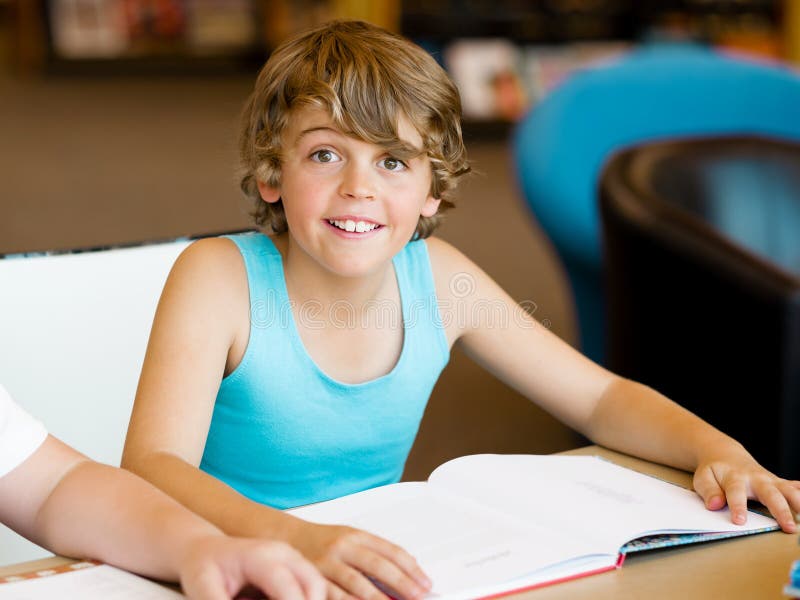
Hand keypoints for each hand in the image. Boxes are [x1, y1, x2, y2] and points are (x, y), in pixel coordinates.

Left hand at [178, 536, 325, 599]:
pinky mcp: (295, 568)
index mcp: (260, 556)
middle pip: (314, 584)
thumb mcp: (202, 589)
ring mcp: (292, 558)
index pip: (288, 586)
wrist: (204, 550)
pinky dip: (300, 598)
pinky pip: (310, 589)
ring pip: (317, 587)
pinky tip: (269, 599)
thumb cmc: (203, 567)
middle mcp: (283, 553)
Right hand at [288, 520, 431, 599]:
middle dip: (401, 583)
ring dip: (379, 598)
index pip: (390, 550)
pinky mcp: (314, 580)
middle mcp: (343, 547)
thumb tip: (409, 565)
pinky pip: (336, 596)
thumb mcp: (351, 538)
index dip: (411, 568)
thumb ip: (376, 551)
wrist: (286, 539)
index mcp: (356, 535)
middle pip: (378, 565)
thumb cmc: (323, 541)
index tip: (425, 582)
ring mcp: (327, 564)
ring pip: (357, 583)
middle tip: (418, 596)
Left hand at [693, 446, 799, 532]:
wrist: (725, 455)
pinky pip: (794, 486)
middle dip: (781, 510)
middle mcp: (756, 478)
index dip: (738, 507)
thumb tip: (715, 504)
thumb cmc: (715, 470)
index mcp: (735, 477)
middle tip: (789, 527)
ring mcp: (770, 480)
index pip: (736, 493)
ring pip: (788, 490)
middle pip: (770, 494)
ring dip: (799, 503)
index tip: (740, 521)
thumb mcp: (704, 477)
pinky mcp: (778, 483)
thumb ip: (708, 491)